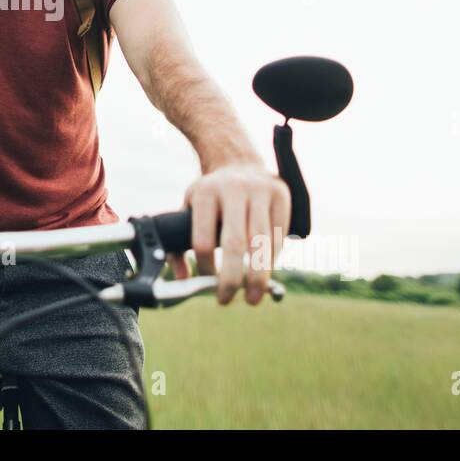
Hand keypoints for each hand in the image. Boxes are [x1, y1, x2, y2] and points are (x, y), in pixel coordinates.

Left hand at [167, 163, 290, 305]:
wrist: (239, 160)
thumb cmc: (211, 194)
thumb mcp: (189, 207)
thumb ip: (178, 242)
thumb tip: (180, 278)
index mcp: (206, 192)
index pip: (203, 238)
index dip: (205, 266)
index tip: (205, 281)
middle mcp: (234, 188)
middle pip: (234, 243)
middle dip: (232, 278)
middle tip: (228, 299)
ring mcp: (260, 190)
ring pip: (261, 242)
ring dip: (258, 276)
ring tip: (253, 297)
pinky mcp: (281, 195)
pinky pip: (279, 235)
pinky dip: (273, 259)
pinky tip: (265, 272)